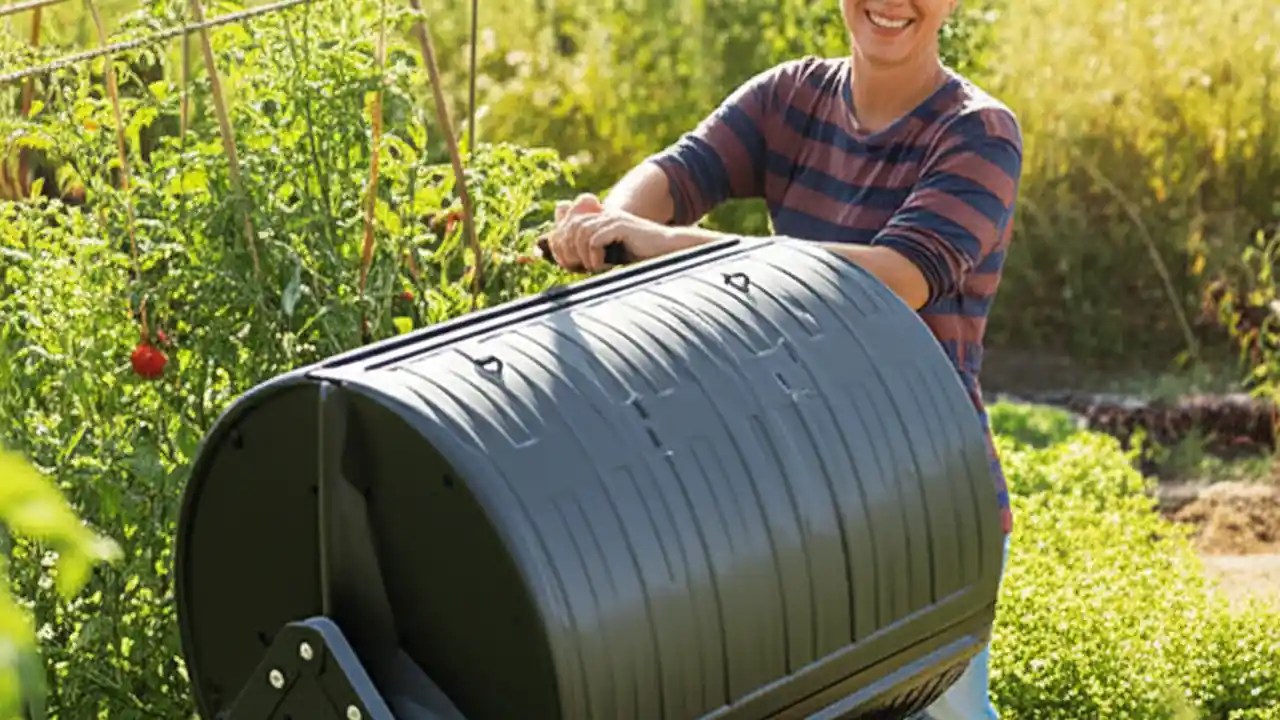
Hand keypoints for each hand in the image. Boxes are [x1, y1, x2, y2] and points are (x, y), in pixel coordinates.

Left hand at [547, 193, 675, 272]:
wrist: (666, 249)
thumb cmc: (639, 254)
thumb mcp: (610, 251)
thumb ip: (592, 250)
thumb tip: (569, 260)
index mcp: (600, 217)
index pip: (569, 223)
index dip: (562, 243)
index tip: (568, 263)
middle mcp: (604, 214)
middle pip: (572, 226)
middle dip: (569, 249)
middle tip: (578, 267)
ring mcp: (613, 218)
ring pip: (581, 232)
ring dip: (583, 254)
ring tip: (593, 267)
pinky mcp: (620, 226)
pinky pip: (595, 240)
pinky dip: (595, 257)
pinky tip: (604, 266)